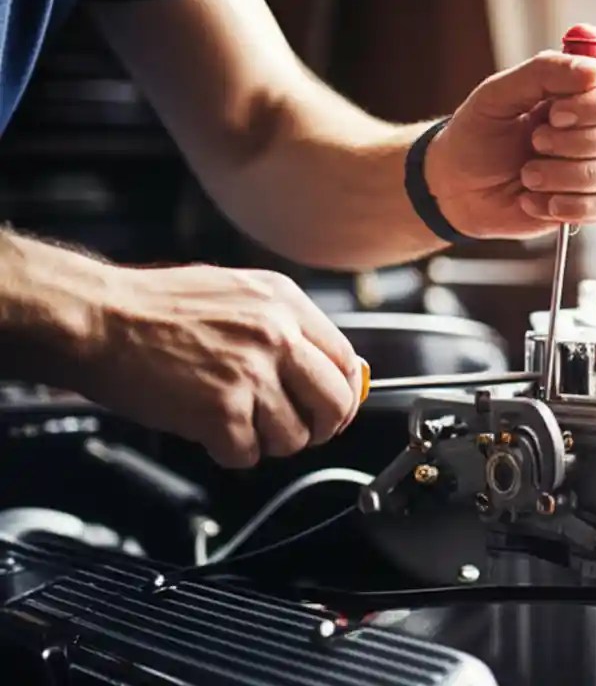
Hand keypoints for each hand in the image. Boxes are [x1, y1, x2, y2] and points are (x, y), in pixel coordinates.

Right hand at [82, 265, 364, 467]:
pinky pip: (248, 455)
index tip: (334, 408)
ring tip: (236, 422)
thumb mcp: (237, 293)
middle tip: (298, 431)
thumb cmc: (155, 308)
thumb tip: (326, 367)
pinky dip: (230, 452)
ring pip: (294, 437)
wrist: (97, 319)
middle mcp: (276, 336)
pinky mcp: (221, 412)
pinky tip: (209, 430)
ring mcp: (250, 375)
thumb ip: (286, 326)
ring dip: (268, 442)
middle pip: (335, 404)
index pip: (345, 360)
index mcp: (284, 303)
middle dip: (321, 428)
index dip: (343, 393)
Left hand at [424, 51, 595, 238]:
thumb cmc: (479, 133)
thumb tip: (595, 70)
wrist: (459, 186)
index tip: (556, 113)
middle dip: (577, 142)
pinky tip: (534, 200)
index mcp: (588, 91)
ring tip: (529, 175)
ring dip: (566, 175)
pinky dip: (567, 205)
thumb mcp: (499, 93)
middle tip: (535, 142)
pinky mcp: (594, 204)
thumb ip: (544, 72)